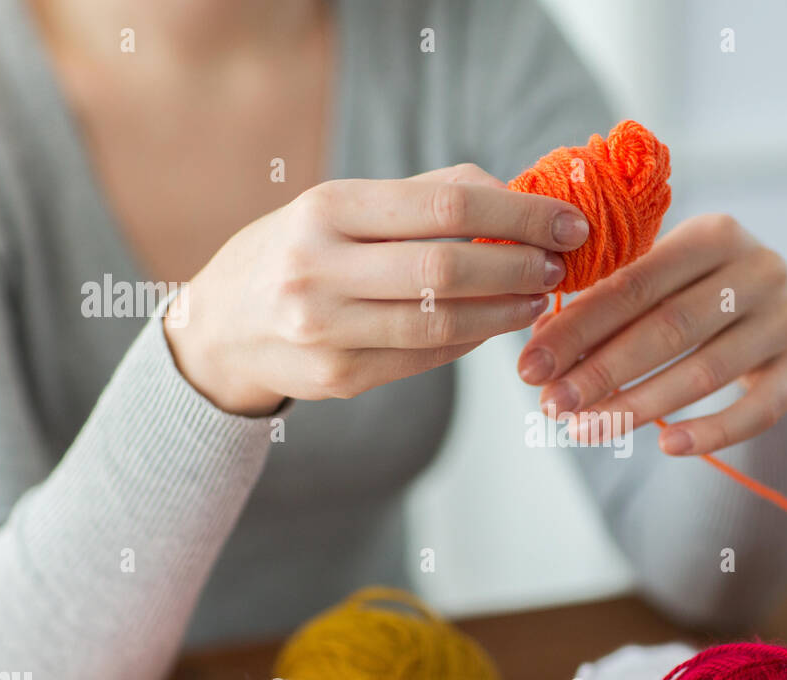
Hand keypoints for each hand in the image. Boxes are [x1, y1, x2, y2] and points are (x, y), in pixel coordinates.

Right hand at [165, 164, 589, 415]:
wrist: (220, 330)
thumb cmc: (293, 252)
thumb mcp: (338, 207)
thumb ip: (422, 197)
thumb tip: (513, 193)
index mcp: (324, 210)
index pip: (446, 205)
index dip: (520, 214)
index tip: (566, 222)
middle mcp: (318, 269)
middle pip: (450, 268)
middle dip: (520, 266)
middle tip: (558, 265)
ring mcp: (326, 331)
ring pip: (444, 323)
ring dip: (505, 312)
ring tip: (537, 297)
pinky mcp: (339, 378)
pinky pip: (427, 358)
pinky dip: (471, 340)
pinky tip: (495, 324)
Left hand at [518, 214, 786, 454]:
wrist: (783, 305)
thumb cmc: (699, 290)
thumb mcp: (661, 276)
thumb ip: (608, 301)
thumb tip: (540, 342)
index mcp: (713, 234)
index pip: (635, 284)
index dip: (578, 328)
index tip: (531, 366)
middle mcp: (757, 269)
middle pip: (668, 328)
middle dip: (601, 372)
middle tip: (551, 406)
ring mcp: (784, 318)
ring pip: (705, 371)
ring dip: (640, 406)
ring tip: (587, 431)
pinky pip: (758, 409)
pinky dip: (712, 432)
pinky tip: (667, 446)